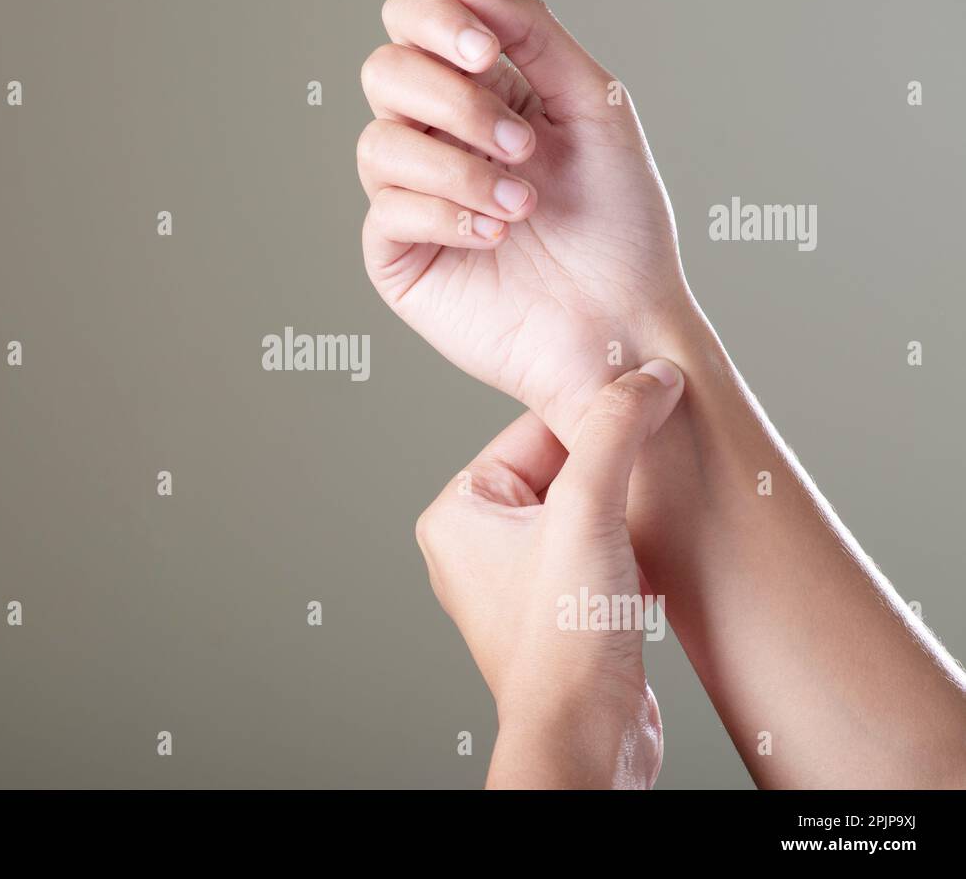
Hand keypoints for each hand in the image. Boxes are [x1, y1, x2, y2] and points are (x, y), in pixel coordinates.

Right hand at [358, 0, 693, 439]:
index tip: (488, 53)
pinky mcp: (400, 257)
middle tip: (523, 145)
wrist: (625, 323)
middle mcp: (439, 138)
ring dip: (459, 168)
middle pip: (383, 73)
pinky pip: (387, 211)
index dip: (434, 22)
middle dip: (456, 102)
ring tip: (522, 206)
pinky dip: (445, 214)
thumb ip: (532, 33)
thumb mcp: (594, 105)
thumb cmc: (621, 225)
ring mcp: (413, 197)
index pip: (413, 23)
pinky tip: (495, 236)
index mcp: (481, 91)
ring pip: (379, 143)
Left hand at [414, 360, 684, 787]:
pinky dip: (629, 553)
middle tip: (653, 472)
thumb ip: (614, 431)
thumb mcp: (588, 511)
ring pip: (584, 514)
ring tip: (649, 528)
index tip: (644, 408)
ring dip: (625, 516)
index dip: (593, 423)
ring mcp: (514, 581)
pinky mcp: (555, 611)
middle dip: (613, 475)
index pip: (532, 432)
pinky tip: (652, 565)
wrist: (585, 736)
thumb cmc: (561, 639)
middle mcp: (476, 545)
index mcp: (458, 512)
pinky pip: (596, 555)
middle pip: (562, 471)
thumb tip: (648, 375)